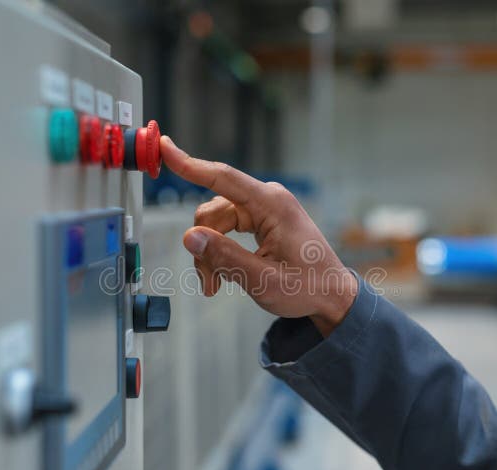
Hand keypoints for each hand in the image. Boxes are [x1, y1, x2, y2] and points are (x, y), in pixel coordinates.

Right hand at [161, 136, 357, 336]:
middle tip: (208, 283)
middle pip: (213, 212)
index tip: (164, 146)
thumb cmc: (308, 287)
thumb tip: (190, 237)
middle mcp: (268, 200)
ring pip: (216, 223)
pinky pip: (227, 228)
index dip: (190, 163)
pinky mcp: (261, 219)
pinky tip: (221, 275)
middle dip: (203, 246)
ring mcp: (264, 208)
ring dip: (209, 254)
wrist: (332, 295)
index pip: (223, 177)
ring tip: (215, 285)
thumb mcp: (264, 280)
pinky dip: (219, 251)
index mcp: (273, 205)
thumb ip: (225, 258)